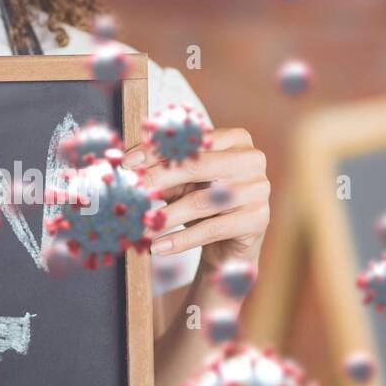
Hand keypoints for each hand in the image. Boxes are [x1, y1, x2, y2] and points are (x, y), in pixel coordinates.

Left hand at [124, 128, 269, 269]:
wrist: (229, 246)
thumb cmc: (203, 204)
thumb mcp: (181, 183)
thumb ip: (161, 168)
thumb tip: (127, 164)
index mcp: (235, 139)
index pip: (191, 140)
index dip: (156, 150)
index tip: (127, 163)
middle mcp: (252, 159)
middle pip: (196, 166)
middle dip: (157, 178)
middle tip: (129, 193)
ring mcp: (259, 189)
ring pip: (201, 201)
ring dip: (165, 216)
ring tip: (140, 226)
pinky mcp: (258, 219)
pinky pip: (212, 229)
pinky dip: (181, 240)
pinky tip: (158, 246)